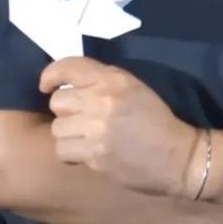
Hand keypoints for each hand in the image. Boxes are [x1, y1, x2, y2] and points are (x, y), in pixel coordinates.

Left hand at [39, 56, 198, 196]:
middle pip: (58, 101)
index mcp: (112, 79)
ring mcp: (97, 129)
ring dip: (67, 133)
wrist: (176, 155)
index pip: (69, 67)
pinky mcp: (95, 156)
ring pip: (57, 128)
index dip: (51, 74)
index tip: (46, 85)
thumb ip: (102, 81)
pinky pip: (64, 150)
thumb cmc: (154, 117)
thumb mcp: (132, 86)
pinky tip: (85, 151)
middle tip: (78, 116)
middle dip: (64, 109)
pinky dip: (71, 152)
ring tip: (84, 135)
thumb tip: (69, 83)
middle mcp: (101, 100)